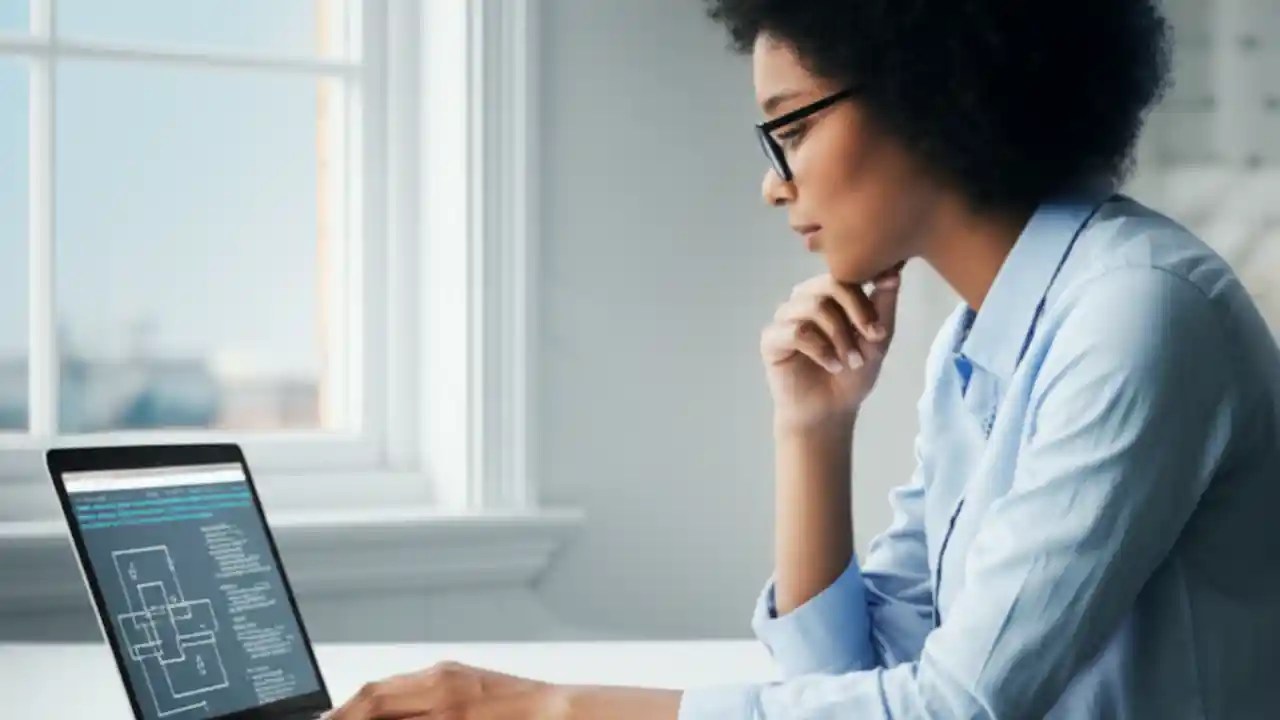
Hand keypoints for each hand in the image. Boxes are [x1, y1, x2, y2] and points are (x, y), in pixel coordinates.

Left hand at [325, 661, 564, 719]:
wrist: (556, 710)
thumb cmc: (514, 706)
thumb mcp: (467, 690)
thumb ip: (427, 697)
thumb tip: (385, 708)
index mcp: (440, 675)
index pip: (377, 690)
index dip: (346, 709)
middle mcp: (441, 686)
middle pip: (375, 698)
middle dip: (345, 717)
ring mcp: (450, 707)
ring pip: (389, 711)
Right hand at [761, 264, 903, 431]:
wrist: (830, 412)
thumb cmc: (852, 375)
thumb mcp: (877, 339)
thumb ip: (884, 305)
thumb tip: (894, 272)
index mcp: (829, 294)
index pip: (846, 274)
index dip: (867, 296)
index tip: (881, 328)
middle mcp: (805, 299)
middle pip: (829, 283)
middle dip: (856, 312)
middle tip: (872, 340)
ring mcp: (786, 317)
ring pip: (813, 306)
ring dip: (839, 336)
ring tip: (851, 361)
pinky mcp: (771, 338)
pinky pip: (795, 331)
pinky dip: (820, 349)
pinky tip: (832, 366)